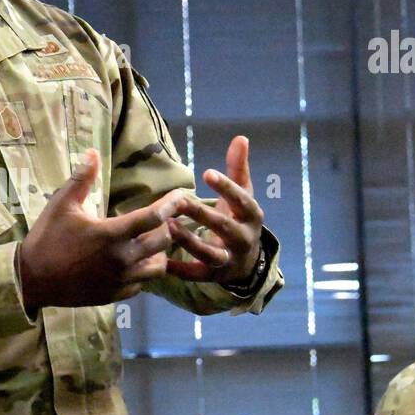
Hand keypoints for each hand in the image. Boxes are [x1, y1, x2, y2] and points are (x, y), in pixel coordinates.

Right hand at [20, 149, 196, 308]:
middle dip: (168, 227)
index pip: (153, 217)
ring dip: (159, 253)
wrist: (32, 280)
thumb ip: (81, 179)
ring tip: (151, 242)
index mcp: (110, 234)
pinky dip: (143, 272)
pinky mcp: (116, 295)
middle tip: (166, 219)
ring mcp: (120, 280)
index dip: (171, 204)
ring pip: (159, 267)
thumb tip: (92, 152)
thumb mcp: (61, 205)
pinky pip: (142, 284)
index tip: (181, 195)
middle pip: (163, 241)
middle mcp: (121, 259)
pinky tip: (134, 263)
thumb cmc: (47, 239)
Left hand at [165, 135, 263, 284]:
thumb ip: (238, 168)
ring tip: (168, 227)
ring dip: (190, 242)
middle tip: (178, 200)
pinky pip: (197, 275)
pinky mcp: (215, 276)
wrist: (247, 260)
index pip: (242, 200)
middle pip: (224, 227)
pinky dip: (180, 270)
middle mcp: (244, 239)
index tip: (207, 173)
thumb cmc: (239, 218)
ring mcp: (230, 260)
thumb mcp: (243, 195)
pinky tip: (161, 262)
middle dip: (202, 214)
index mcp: (252, 216)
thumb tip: (241, 138)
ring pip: (211, 254)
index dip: (226, 187)